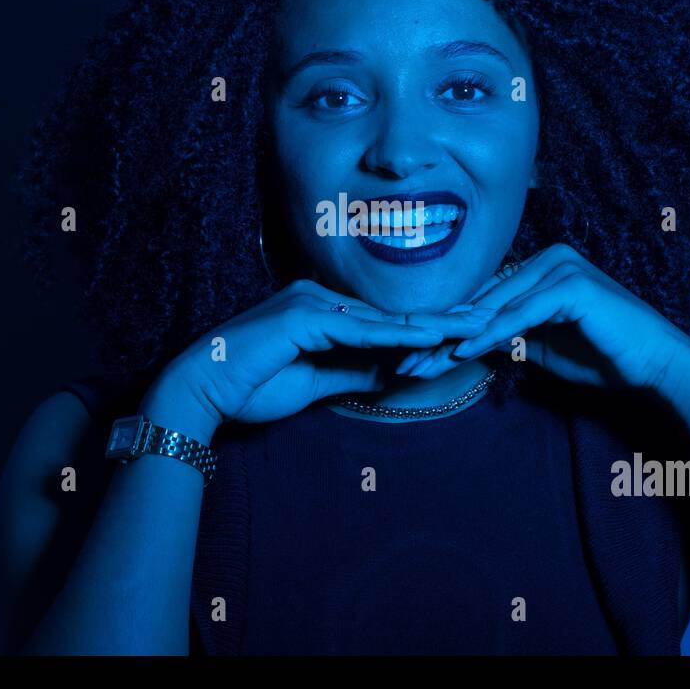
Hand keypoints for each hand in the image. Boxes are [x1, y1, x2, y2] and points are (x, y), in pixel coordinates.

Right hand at [152, 278, 492, 434]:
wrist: (198, 391)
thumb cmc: (247, 387)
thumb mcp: (316, 383)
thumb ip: (355, 373)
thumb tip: (396, 372)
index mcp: (319, 309)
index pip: (383, 319)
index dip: (427, 325)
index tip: (466, 328)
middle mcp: (317, 297)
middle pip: (391, 312)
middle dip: (442, 317)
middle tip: (490, 316)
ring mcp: (310, 302)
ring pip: (383, 318)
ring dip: (432, 324)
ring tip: (475, 326)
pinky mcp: (302, 317)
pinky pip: (359, 331)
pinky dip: (397, 337)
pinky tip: (431, 338)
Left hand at [396, 243, 689, 394]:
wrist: (655, 363)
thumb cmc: (604, 355)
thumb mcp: (541, 346)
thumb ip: (505, 335)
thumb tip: (462, 341)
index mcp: (539, 266)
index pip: (483, 300)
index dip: (447, 330)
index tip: (414, 357)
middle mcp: (548, 258)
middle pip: (482, 302)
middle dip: (442, 336)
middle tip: (405, 363)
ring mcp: (560, 267)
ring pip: (495, 308)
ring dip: (456, 339)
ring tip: (421, 362)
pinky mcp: (571, 285)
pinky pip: (519, 315)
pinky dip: (490, 335)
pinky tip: (461, 353)